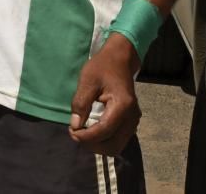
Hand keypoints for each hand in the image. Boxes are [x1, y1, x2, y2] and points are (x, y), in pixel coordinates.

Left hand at [69, 34, 141, 155]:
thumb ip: (81, 103)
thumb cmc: (102, 67)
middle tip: (75, 134)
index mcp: (123, 106)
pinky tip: (91, 131)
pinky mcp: (130, 122)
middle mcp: (132, 117)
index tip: (71, 132)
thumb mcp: (87, 81)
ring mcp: (134, 121)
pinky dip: (104, 140)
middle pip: (113, 145)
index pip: (104, 131)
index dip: (86, 136)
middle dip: (92, 144)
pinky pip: (118, 139)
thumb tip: (75, 126)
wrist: (120, 60)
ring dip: (98, 145)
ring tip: (81, 133)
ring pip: (117, 146)